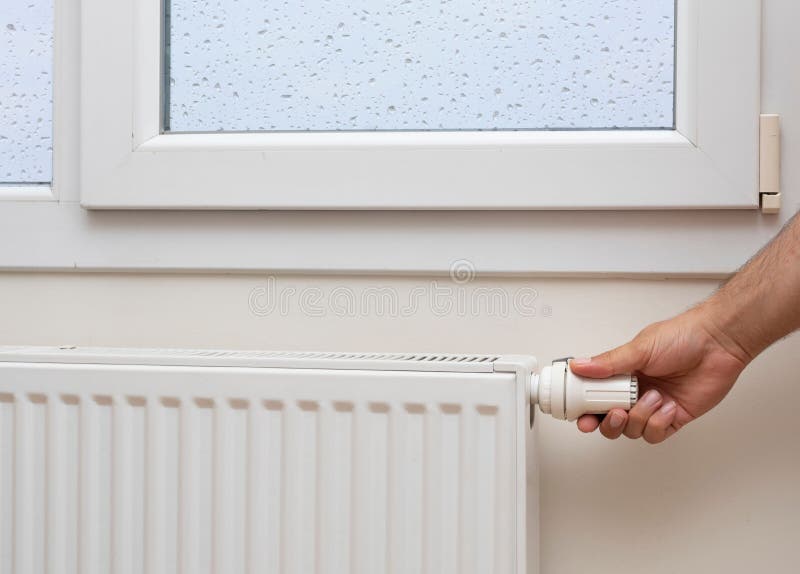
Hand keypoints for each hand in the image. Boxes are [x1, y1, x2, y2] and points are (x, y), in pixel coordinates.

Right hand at [570, 307, 751, 443]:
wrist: (717, 344)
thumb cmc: (682, 337)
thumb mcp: (639, 348)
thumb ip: (608, 363)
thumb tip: (579, 366)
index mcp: (623, 374)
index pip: (595, 397)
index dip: (585, 410)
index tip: (581, 417)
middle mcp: (636, 392)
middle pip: (610, 421)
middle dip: (609, 423)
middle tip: (616, 413)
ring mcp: (654, 406)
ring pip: (633, 430)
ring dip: (640, 417)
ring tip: (653, 397)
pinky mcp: (673, 417)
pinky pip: (656, 434)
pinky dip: (658, 423)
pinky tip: (667, 407)